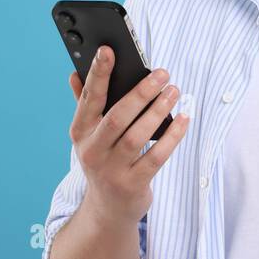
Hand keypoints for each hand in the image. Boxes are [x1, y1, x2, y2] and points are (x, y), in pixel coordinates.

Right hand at [68, 45, 189, 225]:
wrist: (108, 208)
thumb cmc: (103, 159)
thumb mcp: (89, 135)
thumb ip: (85, 104)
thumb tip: (75, 73)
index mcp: (80, 132)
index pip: (89, 98)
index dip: (98, 73)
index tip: (108, 50)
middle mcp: (93, 150)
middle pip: (117, 116)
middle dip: (141, 92)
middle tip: (162, 73)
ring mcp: (112, 170)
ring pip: (138, 135)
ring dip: (159, 111)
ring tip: (174, 91)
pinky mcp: (133, 184)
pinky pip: (156, 156)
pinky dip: (172, 136)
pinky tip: (184, 119)